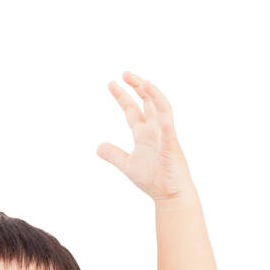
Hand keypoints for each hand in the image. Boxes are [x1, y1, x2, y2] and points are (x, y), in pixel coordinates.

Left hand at [96, 71, 192, 202]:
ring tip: (144, 83)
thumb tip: (98, 147)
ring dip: (154, 95)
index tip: (111, 83)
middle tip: (125, 73)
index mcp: (143, 133)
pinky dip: (166, 125)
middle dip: (138, 87)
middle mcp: (155, 130)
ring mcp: (165, 137)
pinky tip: (162, 118)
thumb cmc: (153, 179)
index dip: (122, 96)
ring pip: (162, 109)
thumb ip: (113, 154)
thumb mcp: (127, 165)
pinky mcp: (172, 148)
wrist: (170, 195)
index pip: (132, 109)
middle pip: (148, 102)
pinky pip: (170, 134)